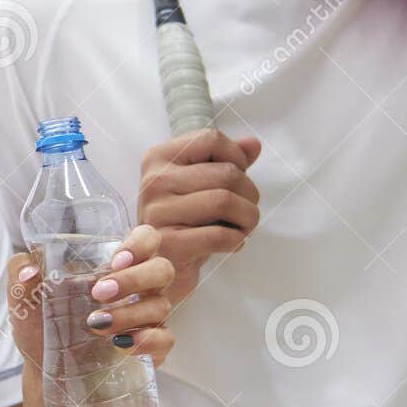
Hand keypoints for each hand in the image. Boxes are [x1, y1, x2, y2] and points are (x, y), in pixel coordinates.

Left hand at [10, 225, 174, 368]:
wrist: (43, 370)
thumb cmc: (41, 326)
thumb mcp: (23, 300)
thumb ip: (20, 275)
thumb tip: (29, 271)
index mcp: (113, 267)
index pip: (146, 240)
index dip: (140, 244)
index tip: (116, 260)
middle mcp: (137, 289)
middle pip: (162, 270)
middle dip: (134, 279)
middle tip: (99, 293)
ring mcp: (147, 319)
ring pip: (160, 305)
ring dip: (130, 313)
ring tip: (96, 324)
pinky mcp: (150, 349)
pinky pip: (164, 340)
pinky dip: (147, 341)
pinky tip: (121, 345)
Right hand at [136, 129, 261, 303]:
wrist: (160, 267)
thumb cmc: (184, 221)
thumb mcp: (202, 186)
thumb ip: (227, 161)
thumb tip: (253, 144)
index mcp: (158, 158)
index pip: (211, 139)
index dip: (237, 158)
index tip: (238, 180)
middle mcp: (154, 180)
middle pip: (226, 172)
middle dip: (250, 194)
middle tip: (247, 211)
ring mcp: (157, 212)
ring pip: (225, 201)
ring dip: (248, 217)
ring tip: (244, 227)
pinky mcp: (168, 244)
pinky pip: (219, 236)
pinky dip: (237, 240)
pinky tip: (233, 244)